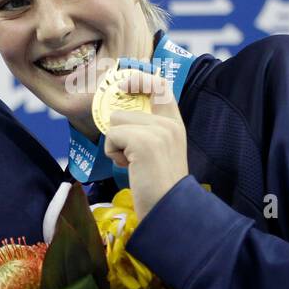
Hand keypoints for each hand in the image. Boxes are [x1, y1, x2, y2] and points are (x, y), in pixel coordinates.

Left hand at [103, 71, 188, 220]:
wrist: (169, 208)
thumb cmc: (157, 186)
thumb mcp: (156, 152)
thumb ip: (145, 132)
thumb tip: (116, 118)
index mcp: (175, 124)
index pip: (160, 85)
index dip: (139, 79)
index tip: (123, 85)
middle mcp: (170, 123)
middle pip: (123, 110)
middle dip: (117, 134)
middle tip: (130, 157)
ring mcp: (159, 130)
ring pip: (116, 122)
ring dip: (116, 145)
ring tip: (133, 163)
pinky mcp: (145, 141)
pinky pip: (112, 136)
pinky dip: (113, 154)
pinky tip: (130, 167)